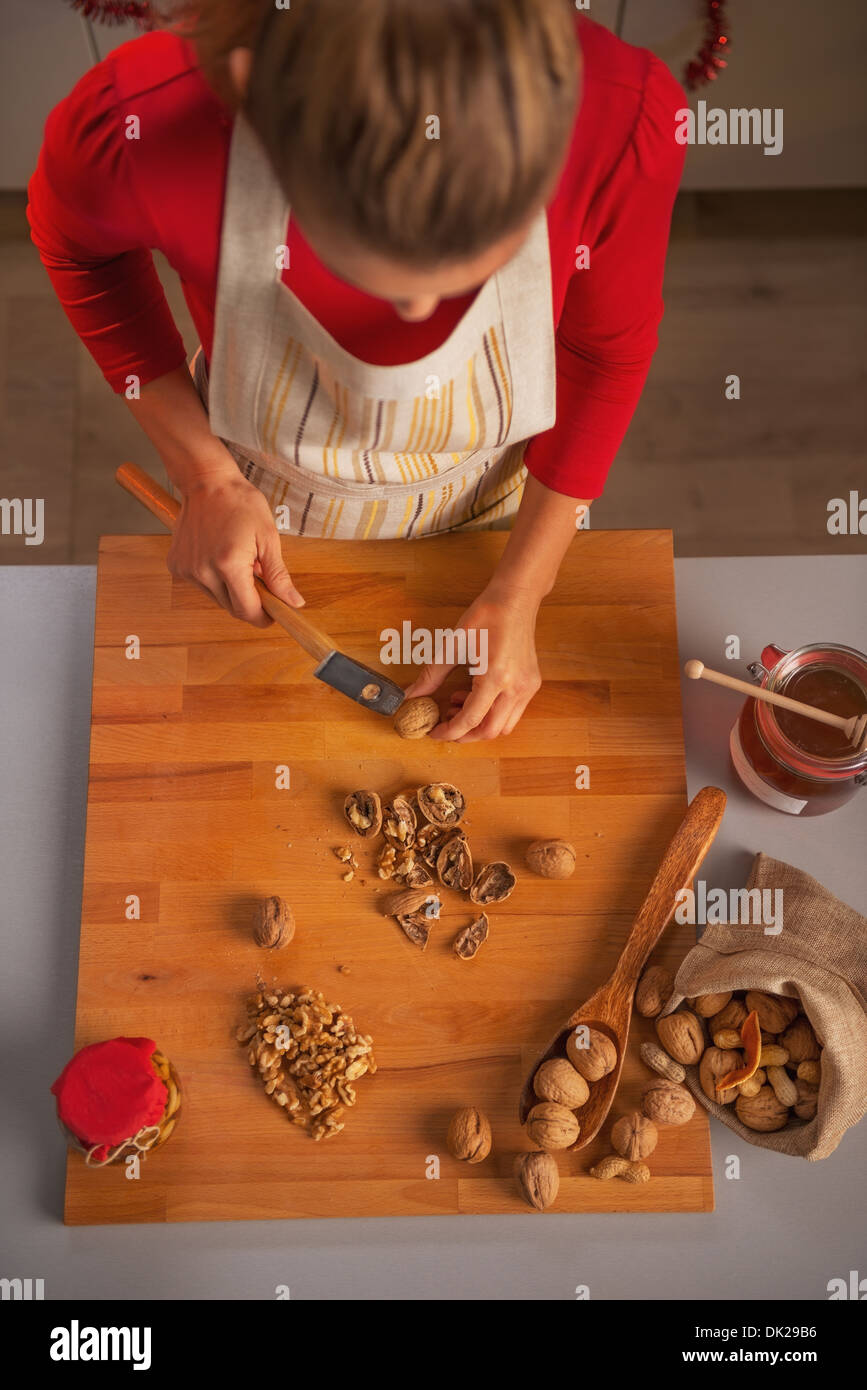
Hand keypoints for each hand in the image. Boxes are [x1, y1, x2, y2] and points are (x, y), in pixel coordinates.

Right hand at [167, 473, 304, 625]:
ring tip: (238, 561)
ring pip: (217, 598)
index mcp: (228, 565)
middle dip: (250, 601)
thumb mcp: (268, 538)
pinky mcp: (176, 566)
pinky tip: (219, 556)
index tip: (274, 614)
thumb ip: (278, 576)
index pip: (247, 611)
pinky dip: (214, 579)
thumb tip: (293, 603)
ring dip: (231, 589)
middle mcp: (203, 571)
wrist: (207, 482)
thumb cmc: (240, 504)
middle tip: (259, 578)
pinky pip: (202, 586)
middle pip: (232, 608)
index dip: (263, 617)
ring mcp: (186, 570)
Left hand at [404, 585, 541, 741]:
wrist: (516, 599)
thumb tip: (411, 695)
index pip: (471, 719)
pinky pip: (512, 712)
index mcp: (496, 676)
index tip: (433, 732)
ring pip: (503, 726)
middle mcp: (516, 687)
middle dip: (464, 734)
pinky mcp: (532, 684)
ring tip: (458, 703)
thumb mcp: (453, 644)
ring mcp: (528, 687)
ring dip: (479, 724)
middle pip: (489, 731)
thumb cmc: (486, 615)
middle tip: (444, 723)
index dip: (449, 731)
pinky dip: (492, 713)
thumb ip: (431, 675)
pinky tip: (474, 694)